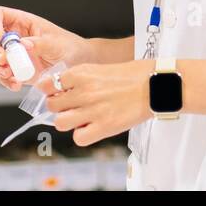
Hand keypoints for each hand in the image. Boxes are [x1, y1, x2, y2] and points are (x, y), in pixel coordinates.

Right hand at [0, 5, 90, 90]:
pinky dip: (4, 80)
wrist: (76, 64)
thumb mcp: (56, 43)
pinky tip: (16, 84)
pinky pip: (1, 74)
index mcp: (22, 22)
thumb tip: (23, 43)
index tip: (0, 37)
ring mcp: (12, 54)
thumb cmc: (68, 47)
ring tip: (10, 74)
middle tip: (3, 60)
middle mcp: (14, 36)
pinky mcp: (15, 69)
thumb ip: (39, 43)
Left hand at [35, 60, 153, 146]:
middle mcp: (84, 91)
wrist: (156, 85)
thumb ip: (82, 78)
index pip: (49, 84)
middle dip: (59, 107)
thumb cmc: (134, 74)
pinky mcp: (104, 127)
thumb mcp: (101, 68)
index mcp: (83, 73)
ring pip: (60, 123)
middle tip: (69, 107)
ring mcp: (93, 110)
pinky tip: (91, 128)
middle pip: (52, 105)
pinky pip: (79, 138)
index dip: (50, 90)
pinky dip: (83, 135)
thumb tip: (66, 89)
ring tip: (79, 119)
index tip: (55, 93)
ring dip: (68, 122)